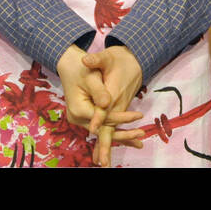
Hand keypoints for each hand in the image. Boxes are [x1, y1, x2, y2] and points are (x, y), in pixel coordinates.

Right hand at [57, 45, 141, 163]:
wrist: (69, 65)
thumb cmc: (82, 69)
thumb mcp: (91, 77)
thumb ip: (99, 91)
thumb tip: (107, 103)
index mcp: (79, 109)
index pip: (103, 118)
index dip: (121, 117)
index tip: (138, 116)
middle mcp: (78, 119)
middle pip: (103, 130)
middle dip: (123, 134)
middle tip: (141, 137)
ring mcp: (80, 120)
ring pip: (103, 131)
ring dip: (121, 137)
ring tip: (139, 143)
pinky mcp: (86, 118)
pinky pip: (101, 127)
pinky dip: (113, 132)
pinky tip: (129, 140)